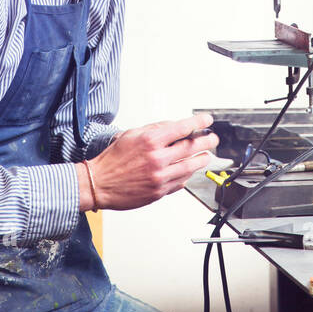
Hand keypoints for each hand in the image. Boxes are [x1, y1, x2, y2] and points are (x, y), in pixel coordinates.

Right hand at [79, 113, 217, 211]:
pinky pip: (181, 182)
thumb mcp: (132, 134)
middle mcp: (157, 158)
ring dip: (202, 159)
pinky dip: (187, 175)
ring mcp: (160, 177)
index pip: (183, 128)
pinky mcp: (159, 191)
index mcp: (150, 141)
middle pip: (192, 147)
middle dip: (207, 141)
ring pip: (191, 167)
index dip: (199, 122)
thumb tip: (174, 127)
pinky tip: (189, 170)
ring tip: (206, 155)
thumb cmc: (113, 160)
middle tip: (213, 139)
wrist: (99, 183)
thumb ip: (155, 129)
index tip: (207, 120)